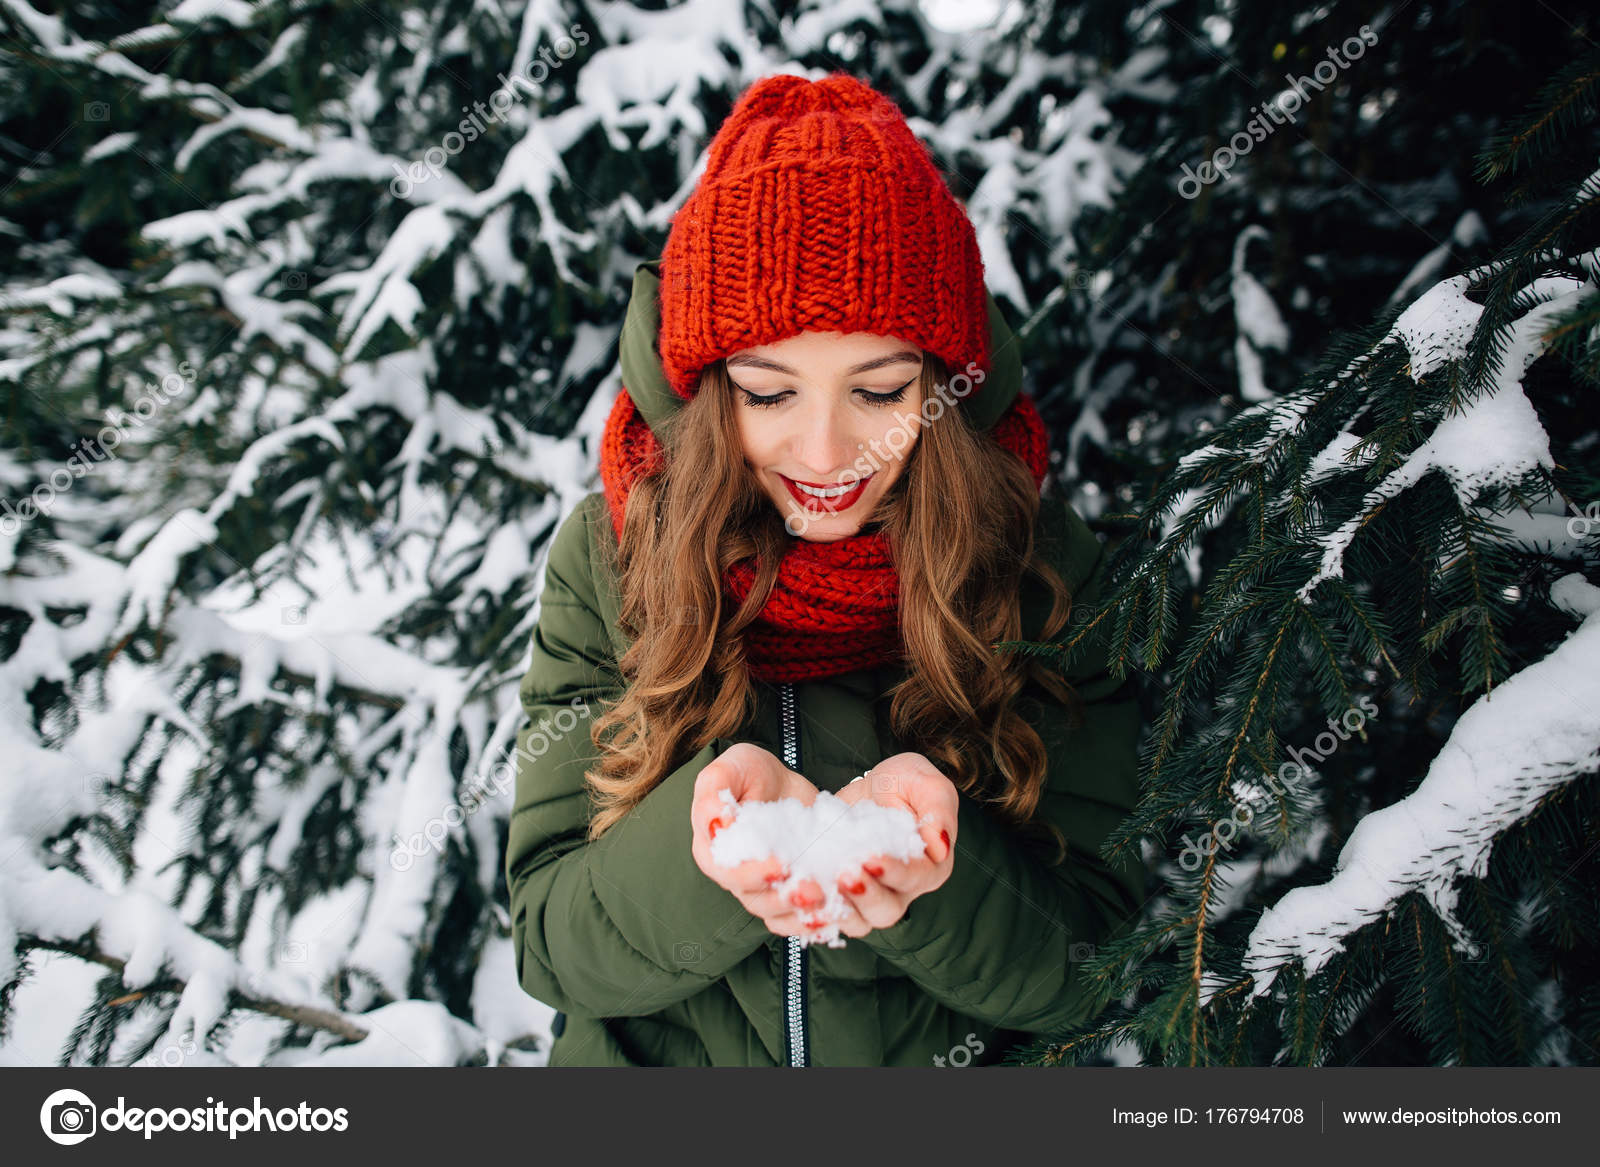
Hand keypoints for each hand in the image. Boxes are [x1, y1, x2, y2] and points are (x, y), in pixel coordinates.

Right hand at [690, 743, 872, 938]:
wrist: (783, 785)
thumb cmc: (749, 773)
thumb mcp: (731, 767)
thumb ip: (715, 790)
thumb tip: (715, 822)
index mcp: (713, 850)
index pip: (727, 871)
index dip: (753, 873)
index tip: (780, 865)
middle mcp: (735, 877)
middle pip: (755, 900)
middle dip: (784, 898)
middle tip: (813, 889)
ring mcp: (764, 889)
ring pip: (779, 915)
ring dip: (803, 913)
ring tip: (830, 900)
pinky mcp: (790, 893)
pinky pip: (799, 917)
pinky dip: (818, 919)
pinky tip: (840, 910)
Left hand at [830, 752, 957, 932]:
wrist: (869, 789)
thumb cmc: (904, 782)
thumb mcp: (924, 782)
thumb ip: (938, 809)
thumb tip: (940, 846)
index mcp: (930, 867)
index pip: (915, 878)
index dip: (894, 872)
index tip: (871, 858)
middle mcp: (902, 890)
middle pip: (886, 911)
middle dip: (865, 896)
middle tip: (843, 874)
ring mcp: (869, 897)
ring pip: (857, 922)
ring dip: (837, 909)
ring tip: (817, 887)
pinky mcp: (840, 895)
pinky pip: (828, 915)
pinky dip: (812, 912)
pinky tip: (795, 894)